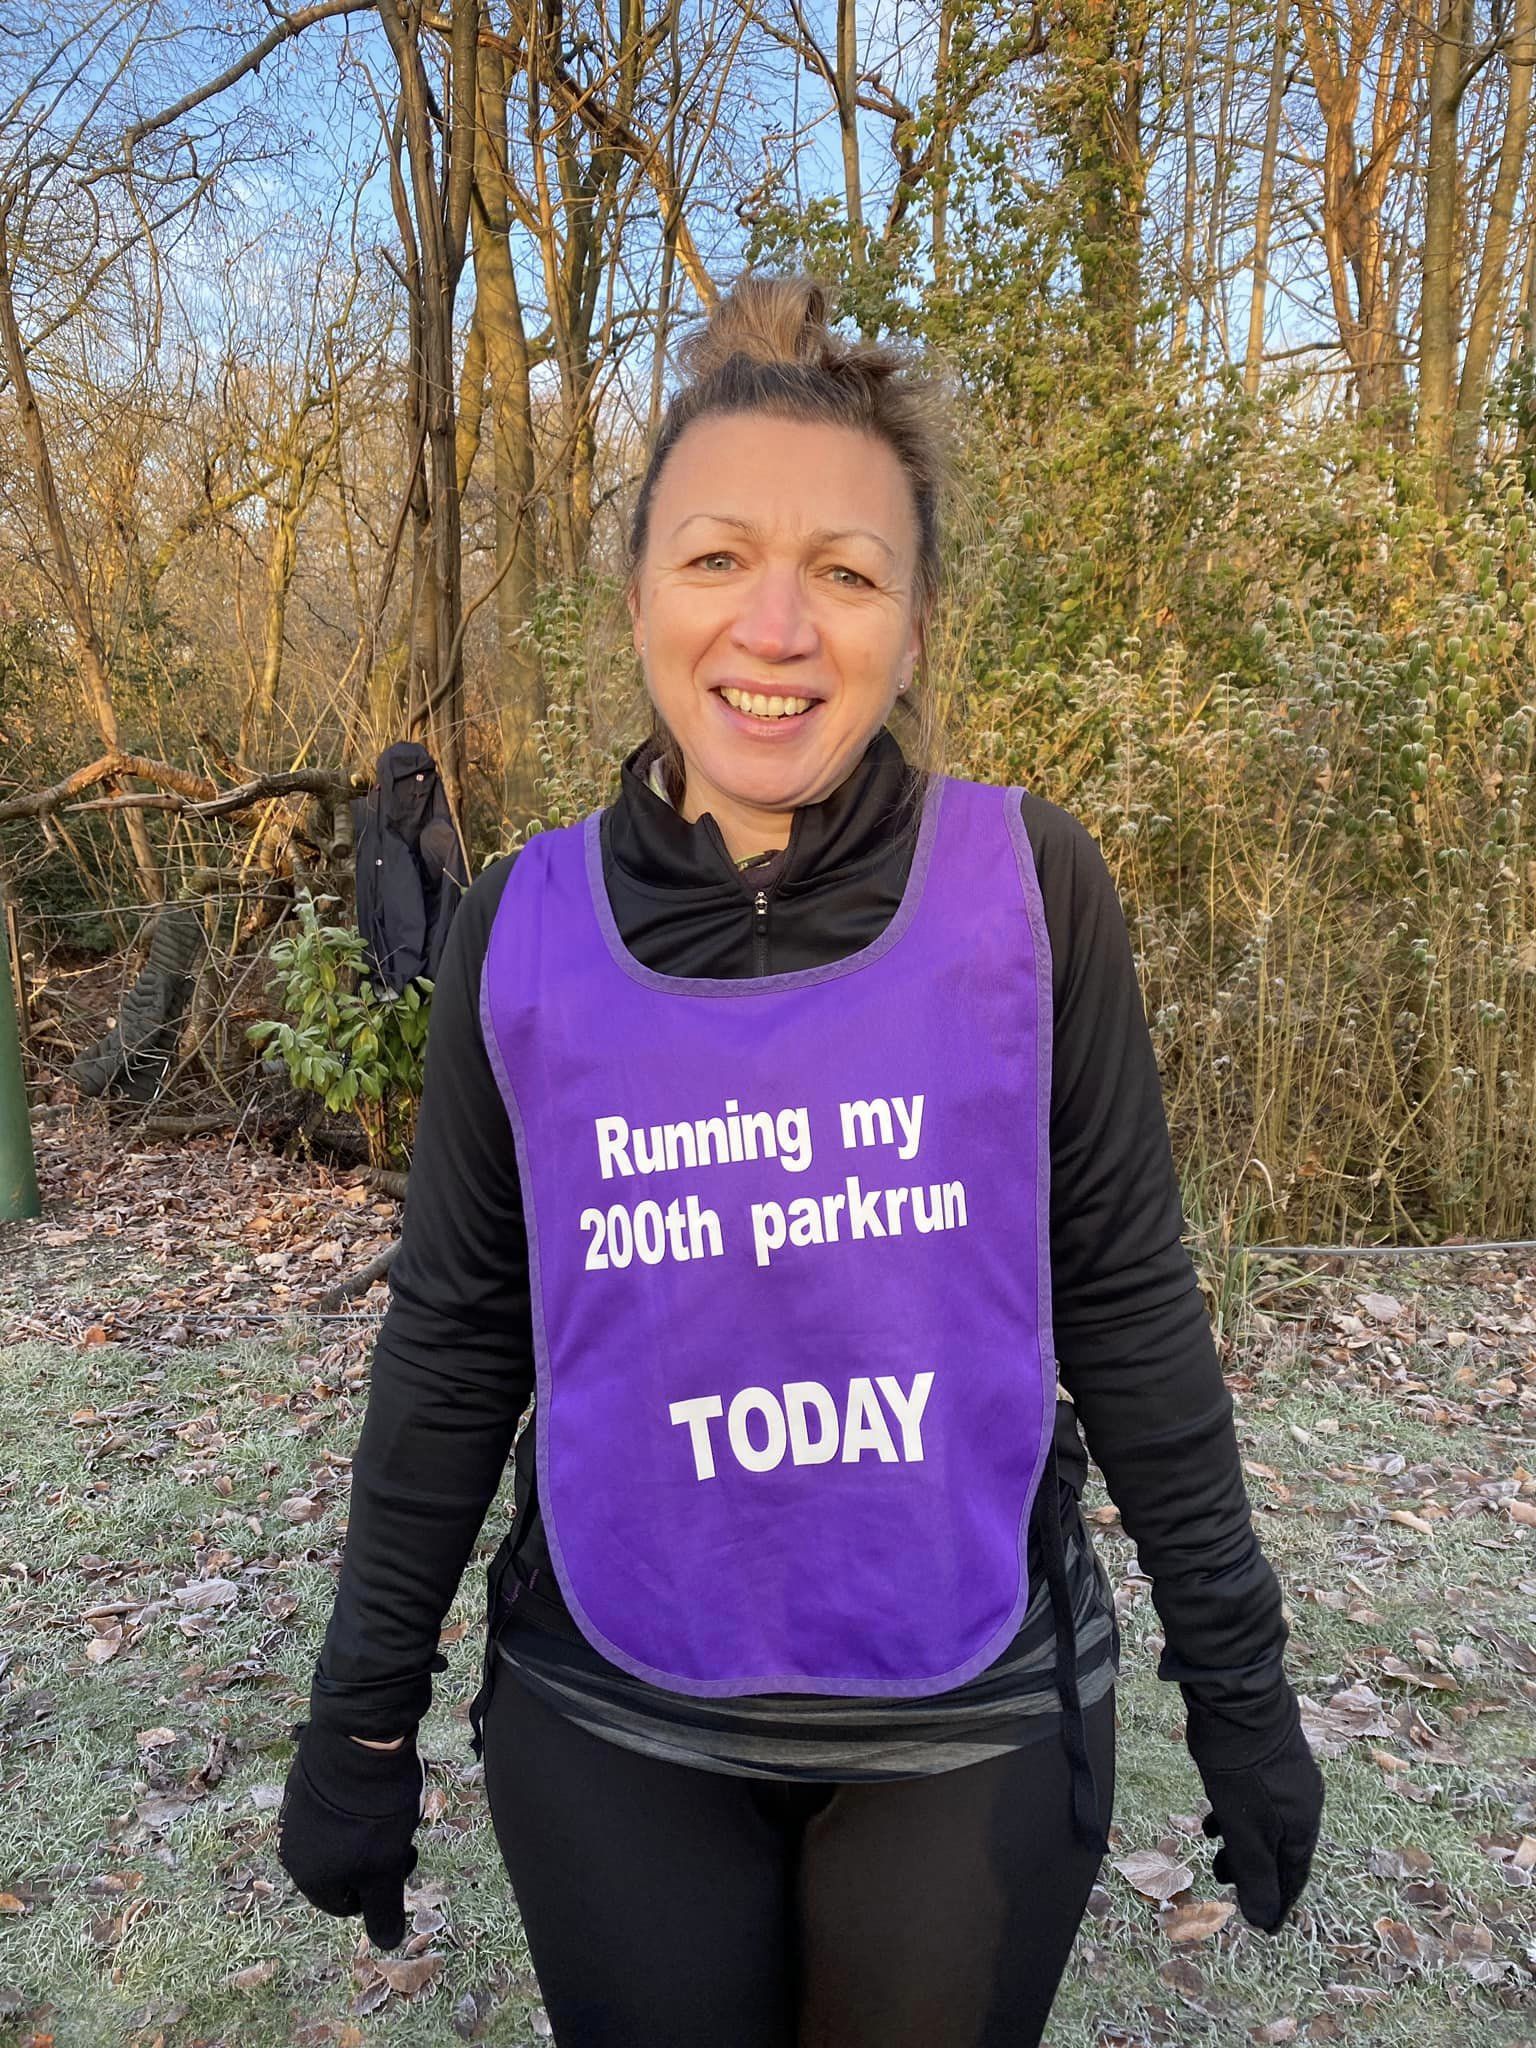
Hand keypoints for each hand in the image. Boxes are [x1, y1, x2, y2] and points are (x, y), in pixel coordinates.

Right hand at [277, 1720, 425, 1948]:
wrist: (359, 1738)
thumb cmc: (373, 1813)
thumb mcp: (387, 1870)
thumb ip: (384, 1912)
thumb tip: (386, 1944)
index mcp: (308, 1875)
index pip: (345, 1905)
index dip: (379, 1890)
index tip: (402, 1860)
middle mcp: (293, 1846)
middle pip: (345, 1869)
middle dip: (377, 1857)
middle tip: (401, 1832)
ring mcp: (296, 1810)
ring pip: (342, 1836)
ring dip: (369, 1828)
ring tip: (391, 1805)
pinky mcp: (305, 1779)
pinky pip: (336, 1806)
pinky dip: (357, 1803)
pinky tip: (376, 1784)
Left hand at [1185, 1689, 1324, 1934]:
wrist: (1237, 1698)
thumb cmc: (1243, 1768)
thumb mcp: (1245, 1828)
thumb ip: (1255, 1873)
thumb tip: (1263, 1919)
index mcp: (1303, 1822)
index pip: (1294, 1875)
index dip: (1278, 1902)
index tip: (1264, 1926)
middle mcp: (1302, 1800)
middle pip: (1279, 1849)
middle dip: (1253, 1871)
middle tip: (1224, 1883)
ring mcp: (1286, 1775)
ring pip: (1263, 1823)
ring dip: (1239, 1842)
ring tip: (1212, 1850)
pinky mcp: (1267, 1756)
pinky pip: (1253, 1800)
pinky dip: (1234, 1815)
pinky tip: (1212, 1814)